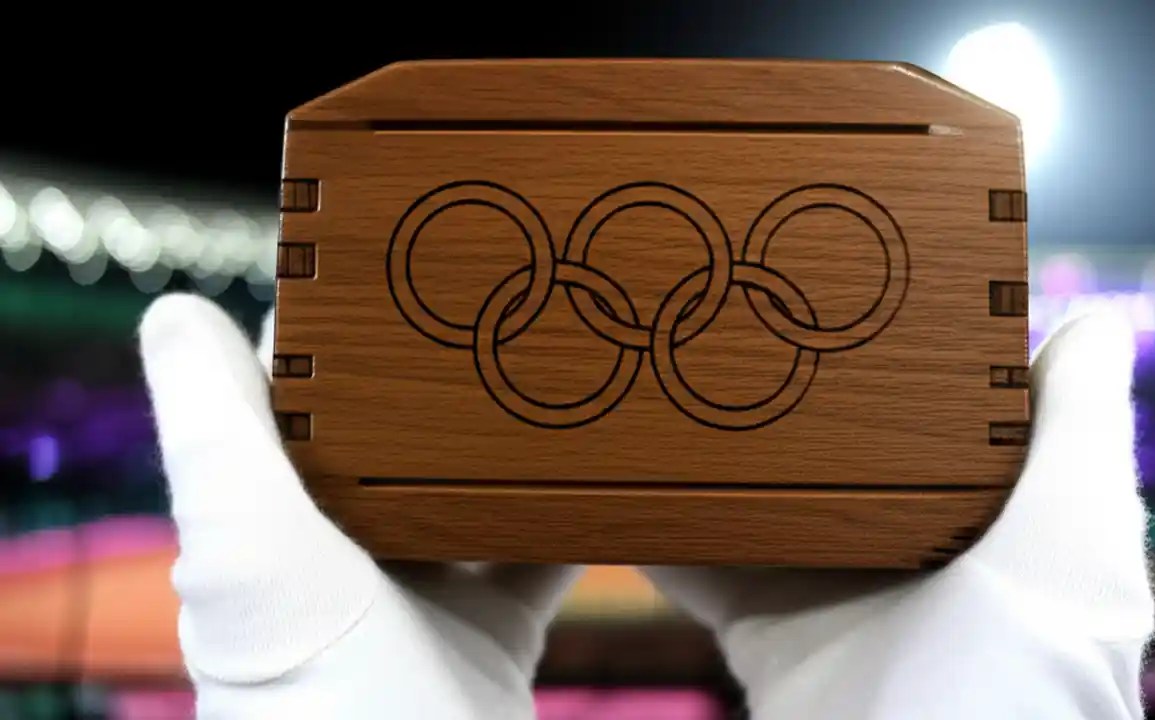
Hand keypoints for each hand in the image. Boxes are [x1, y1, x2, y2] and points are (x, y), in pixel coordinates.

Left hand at [139, 293, 581, 718]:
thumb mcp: (257, 561)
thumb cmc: (329, 712)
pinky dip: (570, 519)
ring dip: (514, 442)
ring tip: (570, 369)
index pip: (300, 397)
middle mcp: (340, 561)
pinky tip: (609, 478)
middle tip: (518, 297)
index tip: (405, 253)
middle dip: (447, 376)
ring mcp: (417, 601)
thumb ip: (218, 438)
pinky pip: (535, 559)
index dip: (342, 326)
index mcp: (274, 526)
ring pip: (471, 494)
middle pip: (396, 440)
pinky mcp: (486, 638)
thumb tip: (176, 308)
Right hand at [643, 312, 1154, 718]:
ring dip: (714, 460)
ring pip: (763, 510)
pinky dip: (664, 535)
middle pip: (835, 460)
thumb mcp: (1079, 529)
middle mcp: (909, 556)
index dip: (898, 363)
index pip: (938, 421)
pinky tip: (628, 483)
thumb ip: (1080, 426)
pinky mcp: (769, 638)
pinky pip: (706, 574)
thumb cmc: (1028, 663)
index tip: (844, 286)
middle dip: (789, 399)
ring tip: (668, 383)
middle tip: (732, 317)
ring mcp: (834, 599)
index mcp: (986, 519)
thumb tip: (1089, 325)